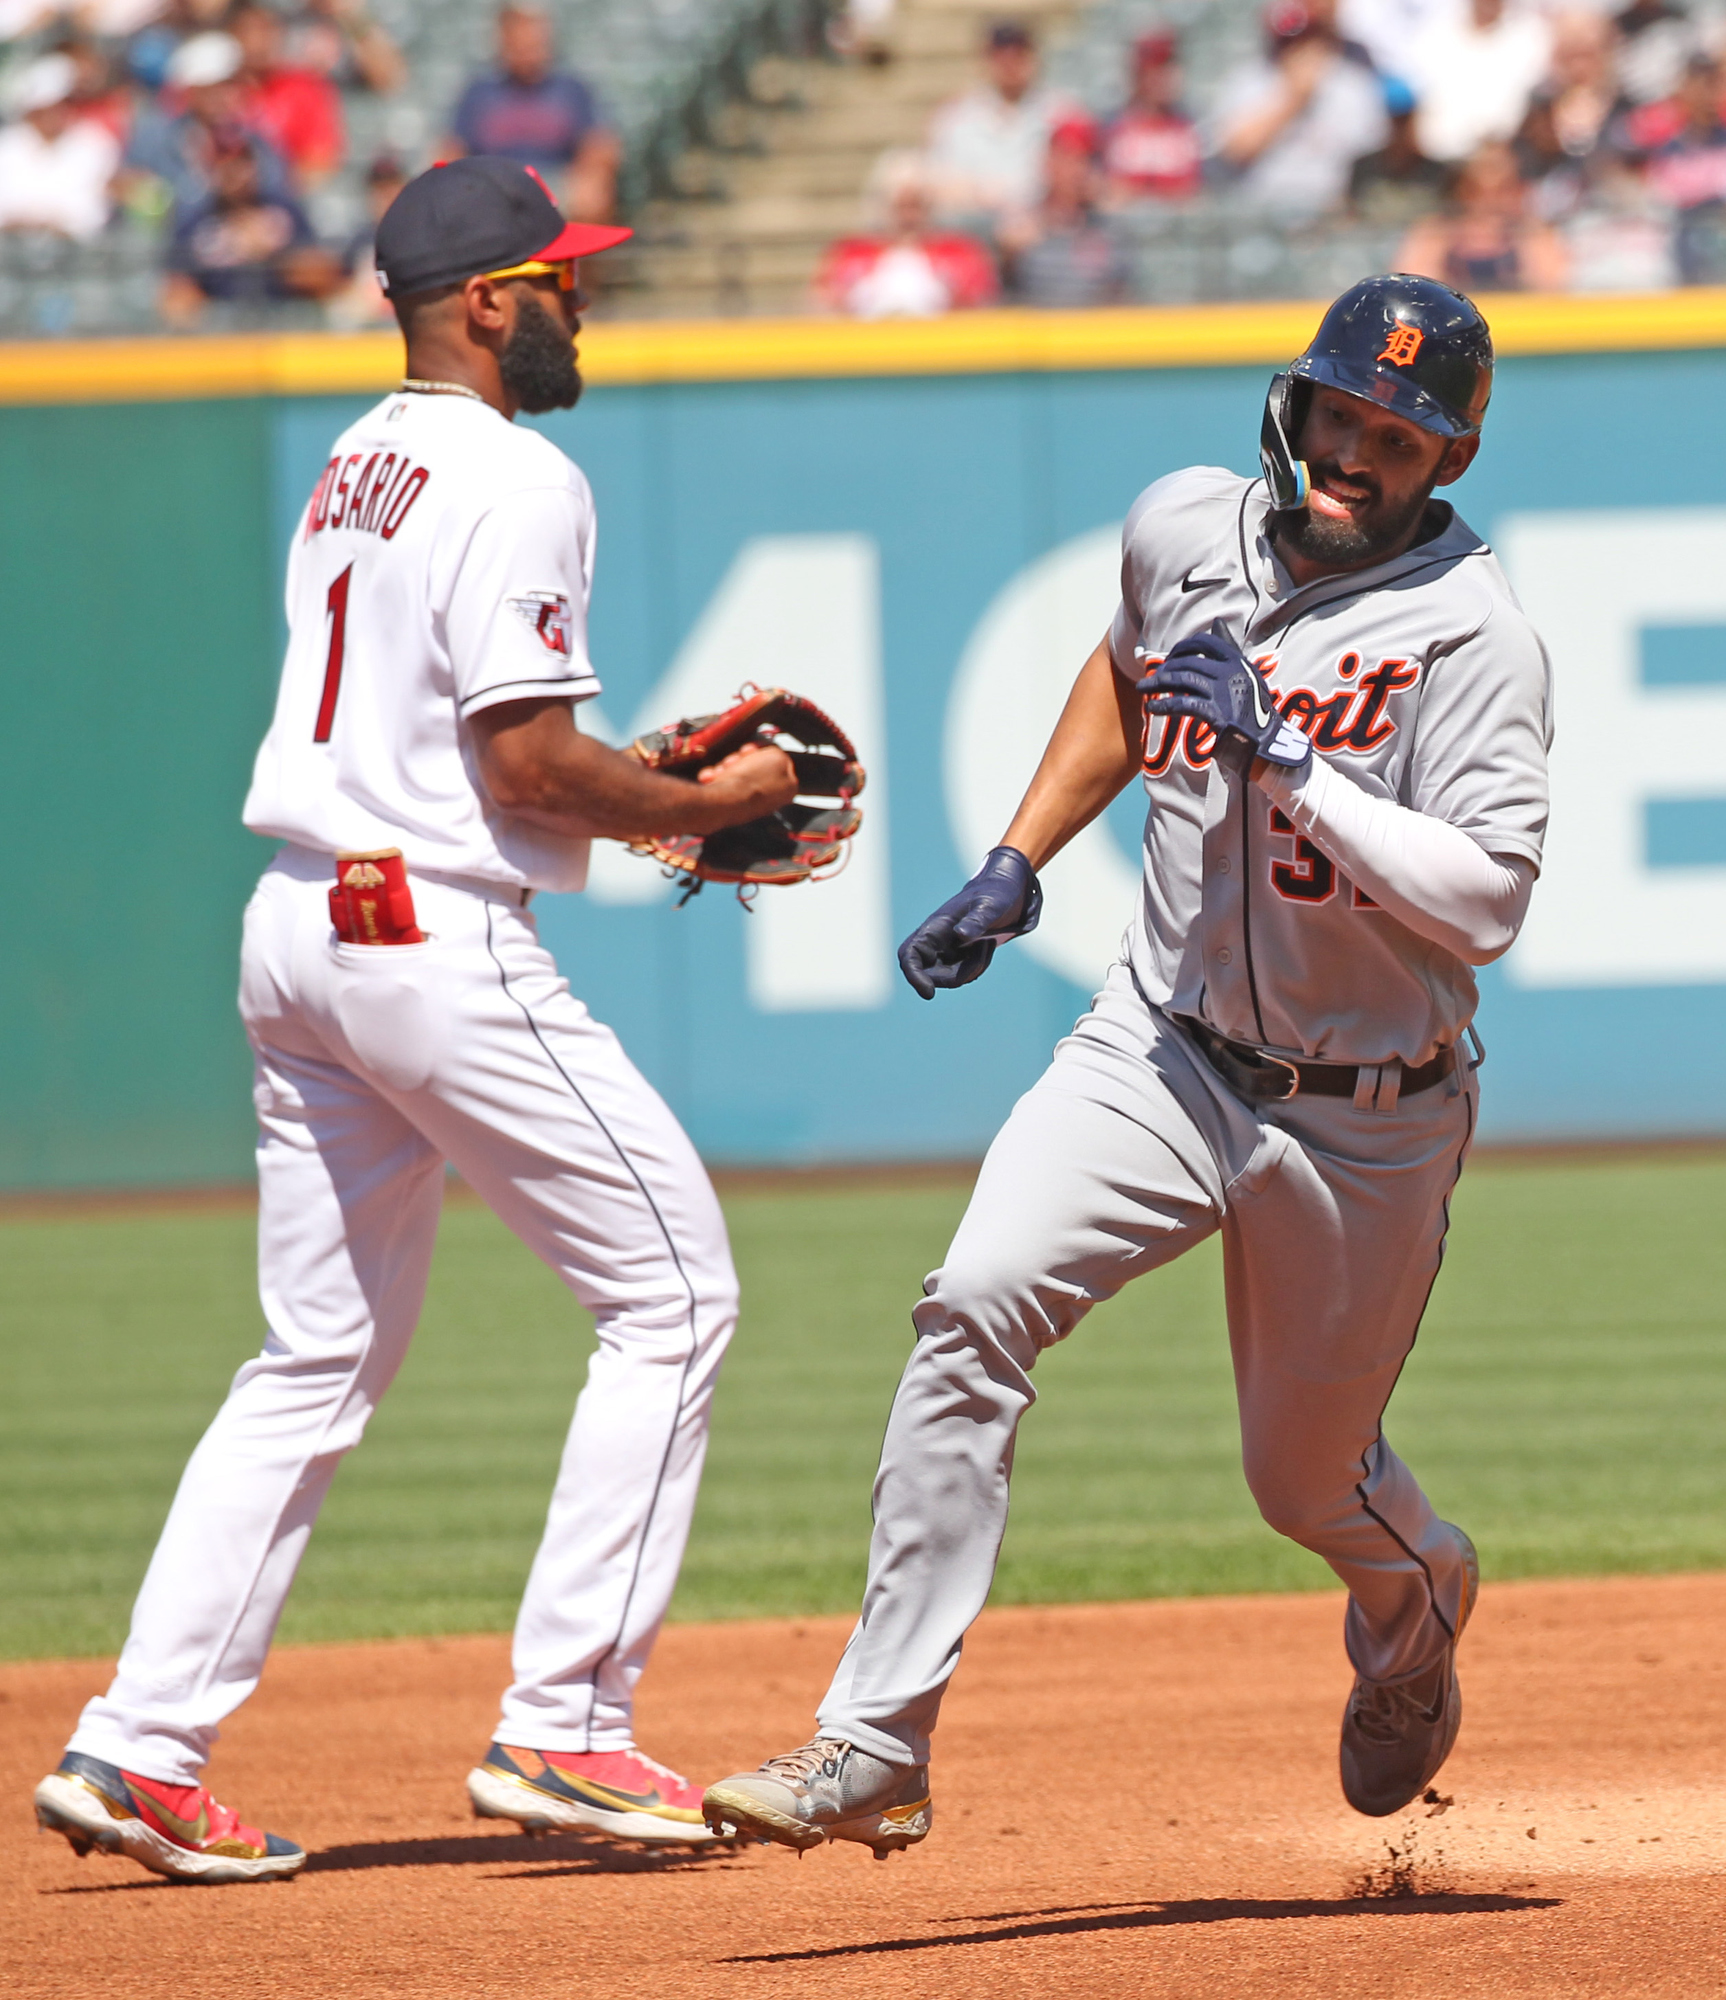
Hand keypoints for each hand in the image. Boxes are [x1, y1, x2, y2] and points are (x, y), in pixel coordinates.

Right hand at [691, 741, 798, 821]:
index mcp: (788, 789)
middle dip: (741, 759)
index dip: (762, 751)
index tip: (752, 749)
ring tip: (722, 770)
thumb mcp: (776, 756)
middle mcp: (771, 799)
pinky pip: (722, 784)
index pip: (777, 762)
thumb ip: (779, 753)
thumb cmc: (751, 782)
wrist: (725, 801)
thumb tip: (775, 755)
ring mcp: (750, 803)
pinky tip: (713, 777)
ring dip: (726, 767)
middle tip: (737, 759)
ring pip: (737, 773)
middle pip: (755, 767)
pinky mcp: (730, 806)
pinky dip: (716, 777)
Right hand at [897, 846, 1041, 999]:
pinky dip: (976, 968)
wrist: (1008, 892)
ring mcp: (946, 950)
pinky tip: (986, 947)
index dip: (913, 977)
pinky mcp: (958, 956)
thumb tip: (959, 935)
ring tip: (988, 944)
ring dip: (972, 969)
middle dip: (955, 975)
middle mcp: (935, 941)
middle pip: (929, 974)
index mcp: (934, 927)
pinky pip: (962, 975)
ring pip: (949, 978)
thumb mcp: (991, 906)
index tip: (930, 994)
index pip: (909, 956)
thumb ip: (976, 920)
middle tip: (983, 950)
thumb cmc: (997, 894)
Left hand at [1138, 628, 1311, 775]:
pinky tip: (1152, 708)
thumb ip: (1230, 654)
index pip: (1206, 642)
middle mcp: (1231, 672)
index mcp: (1238, 661)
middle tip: (1152, 678)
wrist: (1267, 740)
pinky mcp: (1216, 713)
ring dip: (1158, 683)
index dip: (1183, 647)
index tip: (1171, 657)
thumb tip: (1217, 623)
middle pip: (1189, 662)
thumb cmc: (1255, 708)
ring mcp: (1223, 692)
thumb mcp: (1248, 675)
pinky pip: (1183, 704)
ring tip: (1143, 689)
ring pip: (1183, 680)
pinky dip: (1164, 705)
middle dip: (1166, 668)